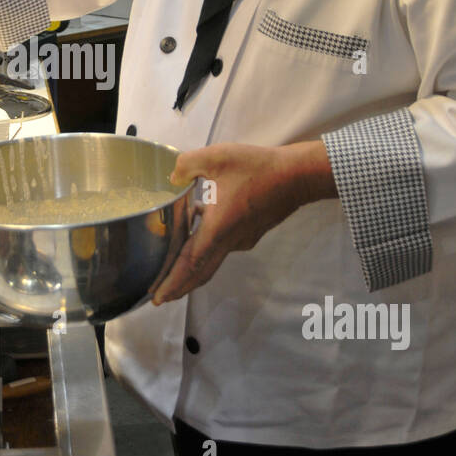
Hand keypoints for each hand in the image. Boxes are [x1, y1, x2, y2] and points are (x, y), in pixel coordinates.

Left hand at [150, 140, 335, 303]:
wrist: (297, 176)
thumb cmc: (258, 168)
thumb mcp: (216, 157)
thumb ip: (186, 165)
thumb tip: (173, 176)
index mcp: (217, 228)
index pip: (190, 263)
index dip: (172, 282)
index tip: (157, 297)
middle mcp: (230, 240)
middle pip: (200, 272)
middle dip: (179, 287)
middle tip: (160, 297)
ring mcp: (242, 239)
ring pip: (212, 260)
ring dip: (191, 268)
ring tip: (172, 268)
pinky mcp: (250, 233)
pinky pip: (223, 246)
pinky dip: (206, 246)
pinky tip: (198, 223)